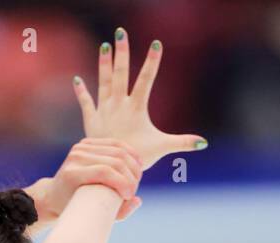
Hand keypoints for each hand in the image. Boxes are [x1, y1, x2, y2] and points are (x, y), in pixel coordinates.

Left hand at [33, 138, 144, 225]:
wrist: (54, 195)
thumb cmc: (73, 209)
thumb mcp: (92, 216)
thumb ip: (118, 212)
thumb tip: (138, 200)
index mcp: (72, 174)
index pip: (104, 172)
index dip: (123, 183)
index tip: (130, 196)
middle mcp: (75, 157)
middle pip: (114, 160)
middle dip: (131, 175)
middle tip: (134, 189)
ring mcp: (80, 148)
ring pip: (117, 150)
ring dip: (133, 164)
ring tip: (137, 179)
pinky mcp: (86, 143)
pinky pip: (114, 143)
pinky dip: (129, 152)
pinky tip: (137, 163)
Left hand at [73, 28, 206, 170]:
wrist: (110, 172)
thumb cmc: (138, 158)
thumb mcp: (162, 147)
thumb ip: (182, 142)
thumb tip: (204, 143)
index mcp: (136, 109)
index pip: (146, 80)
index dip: (152, 62)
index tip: (156, 43)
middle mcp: (119, 106)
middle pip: (121, 74)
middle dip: (122, 52)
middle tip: (120, 32)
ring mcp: (104, 111)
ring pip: (103, 82)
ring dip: (103, 64)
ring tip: (104, 45)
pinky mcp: (92, 121)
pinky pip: (86, 103)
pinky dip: (81, 91)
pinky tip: (76, 79)